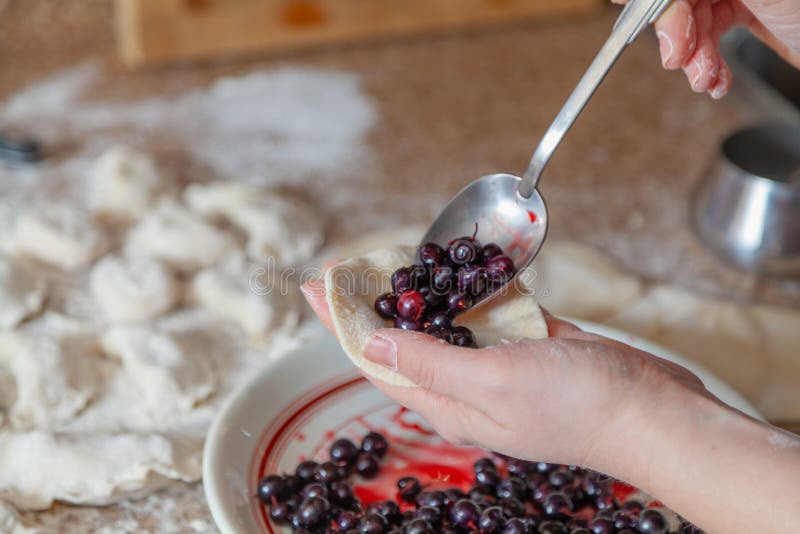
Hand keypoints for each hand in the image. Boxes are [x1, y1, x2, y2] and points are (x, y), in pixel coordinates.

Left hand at [303, 276, 799, 531]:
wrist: (651, 412)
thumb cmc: (577, 405)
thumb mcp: (493, 382)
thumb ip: (431, 362)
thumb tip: (371, 340)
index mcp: (447, 402)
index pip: (377, 357)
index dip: (341, 321)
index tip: (312, 284)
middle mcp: (465, 385)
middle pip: (403, 340)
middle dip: (369, 306)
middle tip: (343, 269)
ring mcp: (498, 364)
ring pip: (443, 325)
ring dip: (413, 295)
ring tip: (383, 265)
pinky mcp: (528, 343)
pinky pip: (486, 314)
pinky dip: (466, 291)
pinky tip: (453, 271)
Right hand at [613, 0, 799, 97]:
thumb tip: (642, 0)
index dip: (654, 1)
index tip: (633, 14)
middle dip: (676, 31)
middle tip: (677, 57)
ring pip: (691, 22)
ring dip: (691, 59)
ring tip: (704, 77)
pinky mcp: (746, 14)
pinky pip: (708, 40)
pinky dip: (705, 66)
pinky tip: (714, 79)